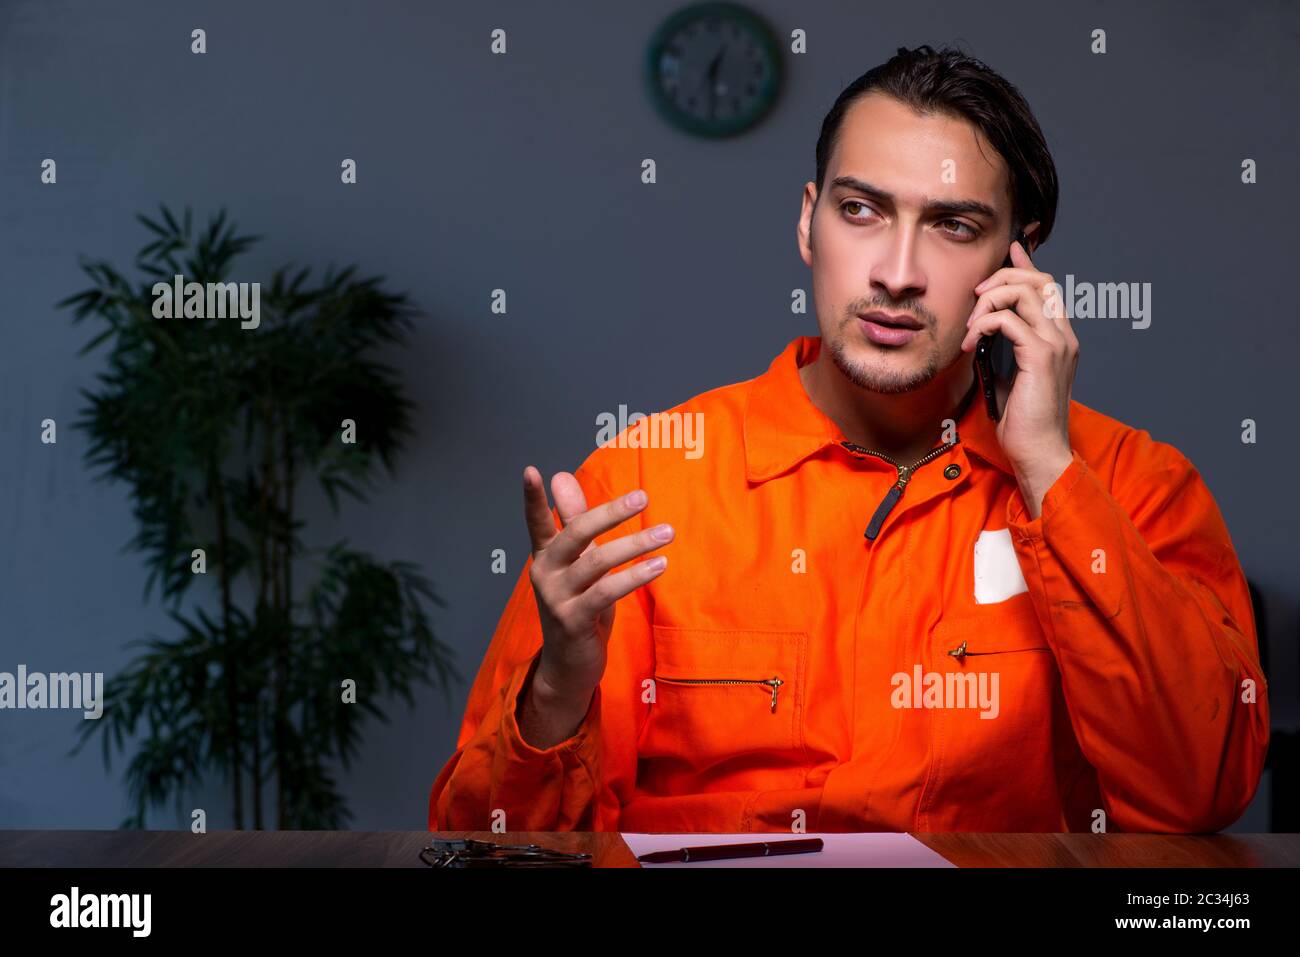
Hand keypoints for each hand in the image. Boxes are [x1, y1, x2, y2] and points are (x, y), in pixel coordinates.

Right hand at [522, 466, 672, 706]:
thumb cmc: (578, 606)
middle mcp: (545, 574)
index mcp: (545, 556)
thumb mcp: (578, 562)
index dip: (532, 498)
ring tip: (666, 533)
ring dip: (635, 545)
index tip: (532, 471)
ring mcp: (556, 599)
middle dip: (610, 513)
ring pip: (597, 563)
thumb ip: (573, 520)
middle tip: (643, 497)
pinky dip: (635, 576)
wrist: (569, 665)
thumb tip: (561, 477)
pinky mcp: (572, 621)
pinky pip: (606, 592)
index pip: (536, 522)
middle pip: (576, 534)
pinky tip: (659, 565)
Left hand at [959, 240, 1077, 511]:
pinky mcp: (1041, 357)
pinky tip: (970, 345)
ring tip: (970, 326)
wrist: (1038, 451)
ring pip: (1023, 294)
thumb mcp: (1009, 374)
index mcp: (1059, 338)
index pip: (1047, 288)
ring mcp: (1056, 344)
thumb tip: (984, 328)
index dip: (1027, 265)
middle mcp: (1064, 336)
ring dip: (989, 301)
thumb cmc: (1022, 420)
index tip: (1009, 250)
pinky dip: (984, 325)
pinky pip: (1008, 321)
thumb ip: (1004, 348)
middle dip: (1002, 278)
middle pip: (1038, 281)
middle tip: (976, 296)